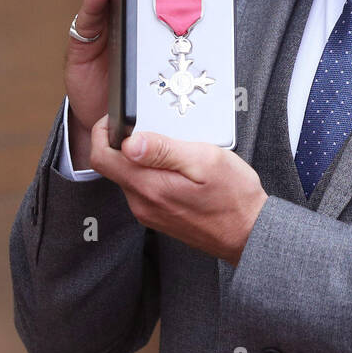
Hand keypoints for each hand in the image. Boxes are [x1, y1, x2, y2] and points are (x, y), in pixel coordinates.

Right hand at [65, 0, 171, 169]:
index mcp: (146, 10)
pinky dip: (92, 2)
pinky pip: (87, 19)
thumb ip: (184, 39)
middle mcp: (121, 10)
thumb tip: (216, 20)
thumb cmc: (152, 87)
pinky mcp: (83, 42)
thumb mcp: (173, 59)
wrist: (124, 125)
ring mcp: (101, 24)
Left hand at [88, 116, 267, 265]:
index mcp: (149, 187)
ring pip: (132, 175)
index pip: (102, 157)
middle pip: (116, 165)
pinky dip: (157, 173)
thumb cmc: (234, 198)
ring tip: (179, 152)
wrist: (249, 233)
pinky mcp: (159, 216)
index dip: (104, 132)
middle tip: (161, 131)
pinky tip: (182, 170)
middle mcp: (142, 203)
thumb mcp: (205, 161)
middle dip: (131, 142)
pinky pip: (147, 188)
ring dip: (147, 159)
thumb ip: (164, 150)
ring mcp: (149, 212)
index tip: (118, 119)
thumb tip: (130, 143)